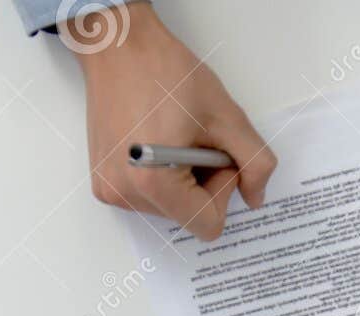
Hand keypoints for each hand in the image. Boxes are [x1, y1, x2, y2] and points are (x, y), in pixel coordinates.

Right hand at [65, 1, 275, 240]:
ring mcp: (110, 191)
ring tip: (174, 136)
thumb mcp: (226, 116)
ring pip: (169, 208)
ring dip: (182, 179)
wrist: (119, 48)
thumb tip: (256, 197)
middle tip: (196, 139)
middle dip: (203, 183)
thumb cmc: (167, 73)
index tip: (216, 154)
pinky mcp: (103, 182)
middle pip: (188, 217)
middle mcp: (125, 196)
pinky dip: (161, 176)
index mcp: (154, 185)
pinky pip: (147, 196)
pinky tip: (157, 141)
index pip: (208, 224)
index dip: (222, 191)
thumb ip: (255, 162)